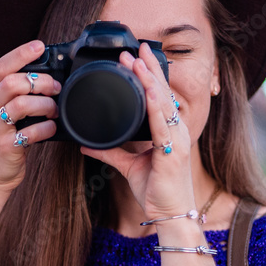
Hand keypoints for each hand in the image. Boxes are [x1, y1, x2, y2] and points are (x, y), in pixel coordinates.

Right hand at [0, 40, 61, 193]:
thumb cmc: (5, 142)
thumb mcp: (6, 116)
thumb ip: (19, 98)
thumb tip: (49, 81)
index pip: (0, 68)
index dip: (20, 54)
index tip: (39, 45)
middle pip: (12, 82)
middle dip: (40, 81)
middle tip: (56, 87)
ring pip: (21, 104)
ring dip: (45, 104)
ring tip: (55, 110)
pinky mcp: (5, 146)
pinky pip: (29, 132)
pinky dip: (46, 128)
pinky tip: (51, 128)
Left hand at [80, 42, 194, 217]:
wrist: (169, 217)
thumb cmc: (156, 193)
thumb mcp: (128, 168)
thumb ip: (110, 153)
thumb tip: (87, 146)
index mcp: (169, 134)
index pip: (160, 98)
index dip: (149, 76)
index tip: (136, 57)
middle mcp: (177, 133)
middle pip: (164, 94)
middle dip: (149, 69)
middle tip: (136, 48)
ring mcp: (178, 141)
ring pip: (164, 104)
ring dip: (151, 80)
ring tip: (138, 61)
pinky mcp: (174, 153)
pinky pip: (163, 125)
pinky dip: (157, 107)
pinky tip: (151, 91)